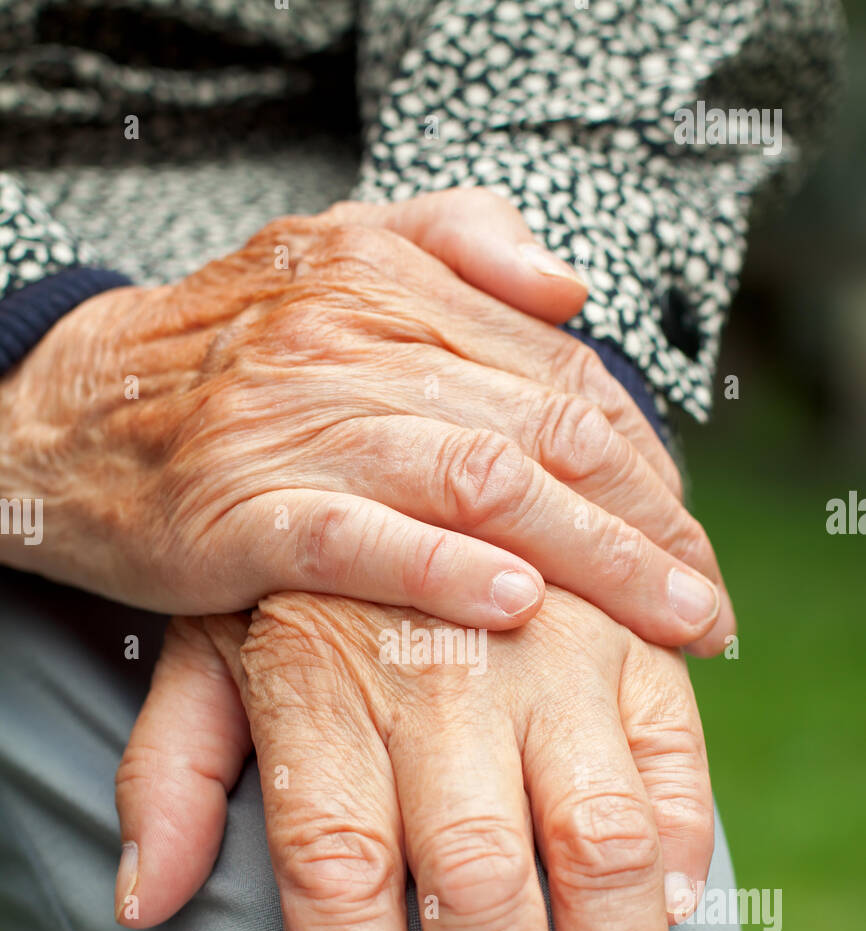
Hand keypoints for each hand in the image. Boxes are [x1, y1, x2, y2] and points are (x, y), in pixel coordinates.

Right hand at [0, 189, 732, 649]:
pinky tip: (516, 605)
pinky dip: (441, 572)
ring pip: (475, 483)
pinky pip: (357, 539)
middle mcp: (354, 345)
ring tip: (661, 617)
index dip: (642, 459)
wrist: (62, 412)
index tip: (685, 532)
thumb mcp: (331, 255)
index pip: (558, 373)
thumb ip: (456, 241)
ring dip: (586, 557)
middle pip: (542, 432)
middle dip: (643, 525)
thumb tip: (569, 284)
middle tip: (701, 600)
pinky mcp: (240, 510)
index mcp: (390, 284)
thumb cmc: (215, 355)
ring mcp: (296, 427)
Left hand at [115, 588, 713, 930]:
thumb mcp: (209, 645)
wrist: (428, 443)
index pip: (341, 880)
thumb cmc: (311, 580)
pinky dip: (686, 850)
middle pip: (478, 887)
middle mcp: (444, 683)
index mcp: (326, 692)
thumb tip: (147, 899)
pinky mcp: (630, 649)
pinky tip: (673, 930)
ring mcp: (551, 661)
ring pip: (598, 846)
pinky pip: (675, 763)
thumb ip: (176, 768)